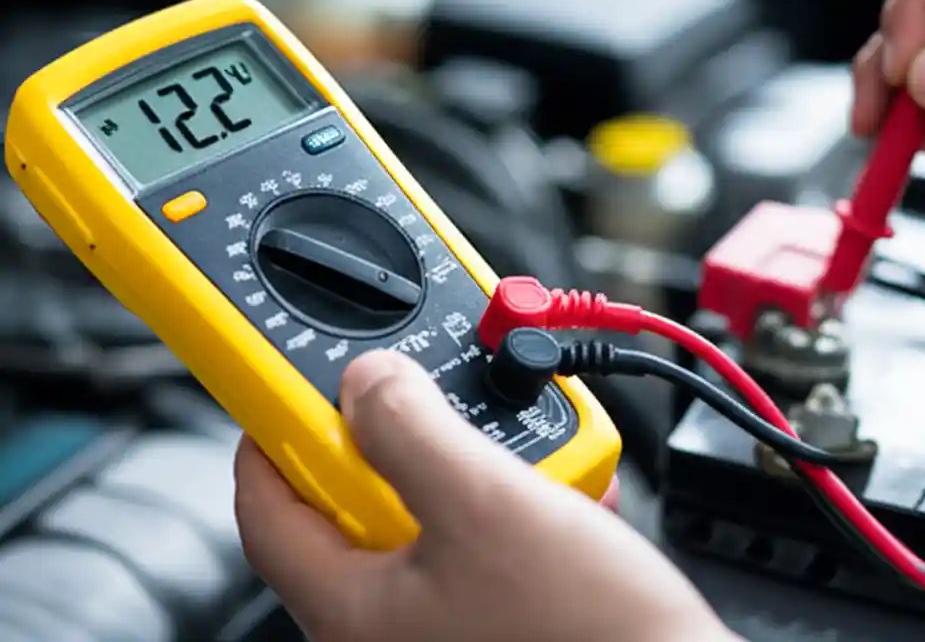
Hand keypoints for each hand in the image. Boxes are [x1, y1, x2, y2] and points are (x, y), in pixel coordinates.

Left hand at [234, 350, 738, 641]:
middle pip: (349, 503)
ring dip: (469, 464)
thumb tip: (365, 382)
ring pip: (423, 516)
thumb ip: (411, 429)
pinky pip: (475, 542)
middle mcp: (385, 626)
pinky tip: (553, 489)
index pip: (266, 504)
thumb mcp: (488, 502)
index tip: (303, 378)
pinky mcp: (492, 618)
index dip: (276, 427)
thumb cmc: (587, 631)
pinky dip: (507, 501)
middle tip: (433, 401)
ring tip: (514, 447)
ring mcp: (439, 626)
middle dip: (400, 438)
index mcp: (351, 609)